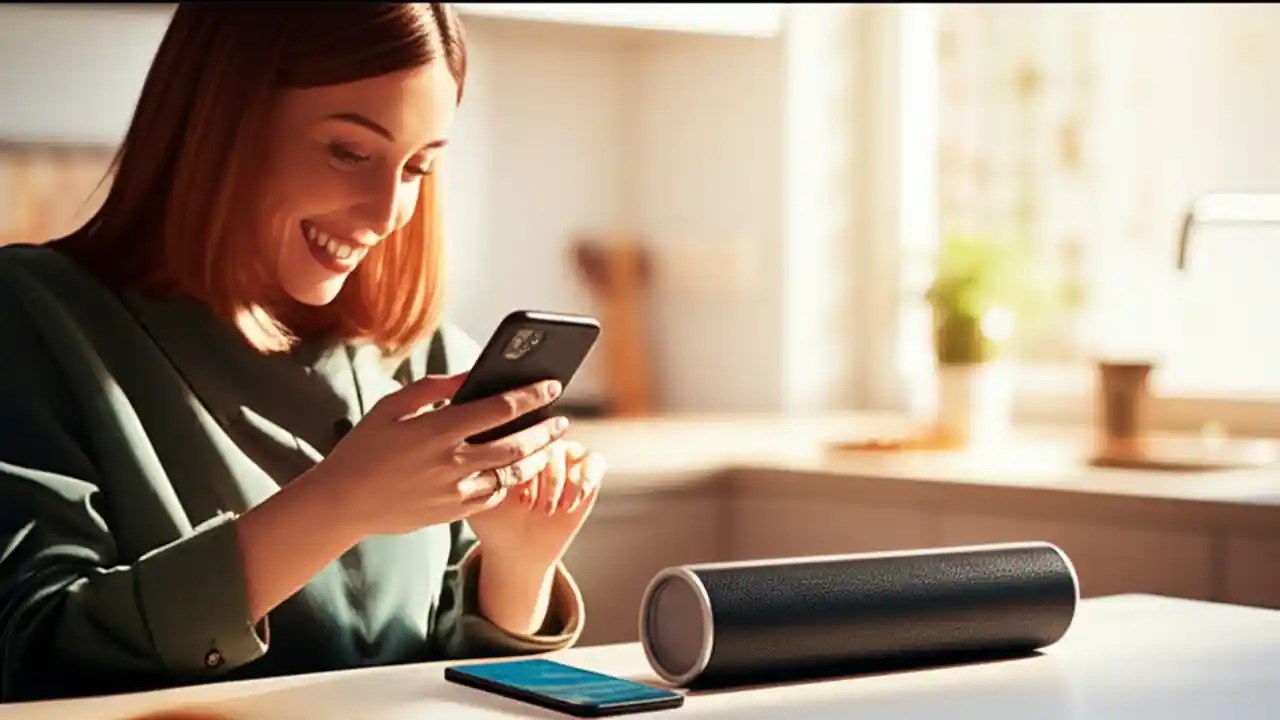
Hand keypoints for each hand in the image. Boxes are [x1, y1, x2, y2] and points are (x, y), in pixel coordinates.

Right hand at [308, 373, 571, 536]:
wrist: (343, 503)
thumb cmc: (365, 447)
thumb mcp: (393, 407)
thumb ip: (435, 388)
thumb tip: (472, 373)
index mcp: (438, 430)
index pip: (499, 408)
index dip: (531, 395)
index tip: (552, 385)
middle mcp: (452, 462)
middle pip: (515, 444)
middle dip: (545, 430)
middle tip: (562, 420)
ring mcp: (454, 492)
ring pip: (511, 474)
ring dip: (536, 458)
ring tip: (549, 446)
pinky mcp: (453, 513)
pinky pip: (493, 496)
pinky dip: (510, 482)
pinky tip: (516, 470)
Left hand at [468, 439, 604, 568]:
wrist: (518, 549)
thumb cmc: (494, 521)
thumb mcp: (480, 496)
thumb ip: (484, 472)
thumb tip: (490, 452)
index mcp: (513, 442)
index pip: (524, 437)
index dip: (524, 470)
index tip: (517, 501)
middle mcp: (541, 443)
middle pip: (549, 443)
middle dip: (544, 478)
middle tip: (530, 507)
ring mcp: (566, 455)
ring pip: (573, 449)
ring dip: (560, 481)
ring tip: (549, 509)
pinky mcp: (588, 471)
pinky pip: (595, 461)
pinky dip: (585, 481)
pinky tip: (568, 504)